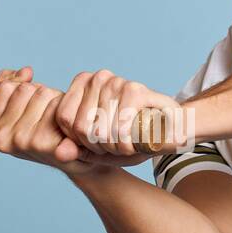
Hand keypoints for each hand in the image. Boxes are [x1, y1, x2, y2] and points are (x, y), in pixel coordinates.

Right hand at [0, 67, 98, 175]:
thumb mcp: (20, 106)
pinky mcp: (45, 144)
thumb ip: (12, 84)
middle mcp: (0, 139)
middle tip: (48, 120)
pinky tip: (71, 128)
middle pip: (25, 89)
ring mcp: (21, 141)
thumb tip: (26, 71)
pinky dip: (68, 113)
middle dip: (40, 97)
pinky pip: (57, 106)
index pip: (5, 87)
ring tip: (58, 124)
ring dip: (54, 102)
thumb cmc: (46, 131)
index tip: (31, 112)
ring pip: (42, 93)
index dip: (24, 93)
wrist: (79, 159)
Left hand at [55, 69, 185, 166]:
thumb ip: (77, 150)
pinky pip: (119, 129)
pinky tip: (136, 143)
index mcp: (84, 83)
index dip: (80, 140)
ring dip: (115, 148)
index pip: (65, 118)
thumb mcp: (100, 147)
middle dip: (98, 147)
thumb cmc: (133, 137)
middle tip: (115, 147)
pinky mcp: (135, 90)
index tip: (98, 144)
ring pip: (100, 131)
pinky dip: (127, 145)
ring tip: (127, 144)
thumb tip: (58, 154)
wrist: (173, 128)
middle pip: (81, 127)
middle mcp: (98, 78)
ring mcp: (116, 82)